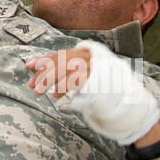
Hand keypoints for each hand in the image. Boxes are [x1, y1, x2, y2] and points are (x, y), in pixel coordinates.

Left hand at [27, 41, 159, 145]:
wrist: (131, 106)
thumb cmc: (107, 94)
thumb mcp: (88, 80)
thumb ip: (70, 76)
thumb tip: (43, 77)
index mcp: (91, 54)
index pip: (62, 54)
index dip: (44, 60)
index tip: (28, 66)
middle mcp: (94, 58)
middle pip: (62, 61)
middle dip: (44, 73)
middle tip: (30, 85)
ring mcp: (98, 68)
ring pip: (66, 69)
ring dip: (50, 81)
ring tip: (39, 91)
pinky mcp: (100, 80)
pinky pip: (76, 82)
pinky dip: (64, 89)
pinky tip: (57, 97)